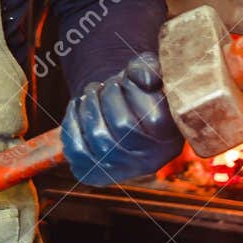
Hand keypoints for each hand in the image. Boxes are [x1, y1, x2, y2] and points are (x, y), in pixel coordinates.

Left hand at [59, 51, 183, 185]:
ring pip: (98, 138)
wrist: (119, 112)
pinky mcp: (94, 174)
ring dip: (89, 106)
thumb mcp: (148, 72)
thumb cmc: (138, 88)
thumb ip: (149, 68)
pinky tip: (78, 107)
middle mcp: (149, 161)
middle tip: (105, 85)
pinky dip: (72, 123)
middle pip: (123, 126)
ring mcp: (121, 171)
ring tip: (91, 93)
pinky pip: (76, 150)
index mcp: (170, 137)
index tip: (125, 79)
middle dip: (108, 96)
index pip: (153, 116)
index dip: (132, 91)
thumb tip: (143, 79)